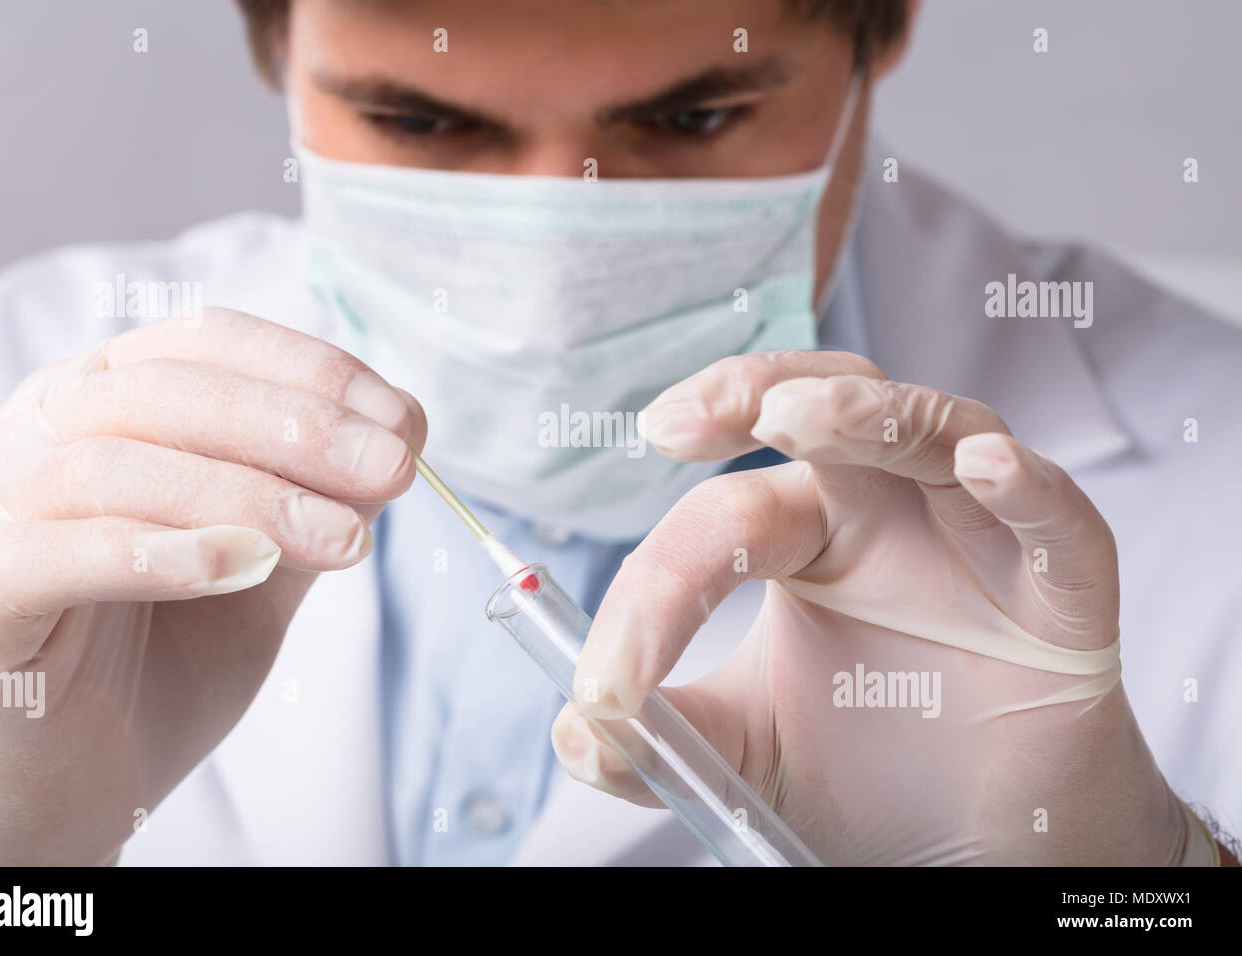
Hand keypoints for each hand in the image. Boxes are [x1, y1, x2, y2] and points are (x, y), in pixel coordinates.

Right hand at [0, 308, 423, 864]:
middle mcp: (33, 441)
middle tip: (394, 470)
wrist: (64, 799)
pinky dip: (153, 551)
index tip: (403, 422)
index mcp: (103, 412)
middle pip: (164, 389)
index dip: (310, 370)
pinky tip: (240, 568)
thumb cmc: (152, 675)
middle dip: (299, 426)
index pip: (201, 345)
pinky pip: (48, 553)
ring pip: (112, 463)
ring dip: (250, 495)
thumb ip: (308, 509)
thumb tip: (389, 448)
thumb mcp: (258, 578)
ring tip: (344, 543)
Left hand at [553, 350, 1210, 864]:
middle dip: (748, 394)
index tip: (607, 683)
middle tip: (670, 423)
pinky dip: (1027, 487)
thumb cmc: (872, 766)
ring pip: (930, 428)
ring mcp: (980, 534)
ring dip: (861, 412)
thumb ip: (669, 732)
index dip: (657, 587)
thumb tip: (579, 729)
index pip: (723, 517)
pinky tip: (985, 467)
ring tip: (786, 415)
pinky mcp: (1065, 586)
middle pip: (823, 406)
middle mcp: (888, 508)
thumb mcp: (749, 748)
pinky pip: (1057, 520)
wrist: (986, 837)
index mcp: (805, 535)